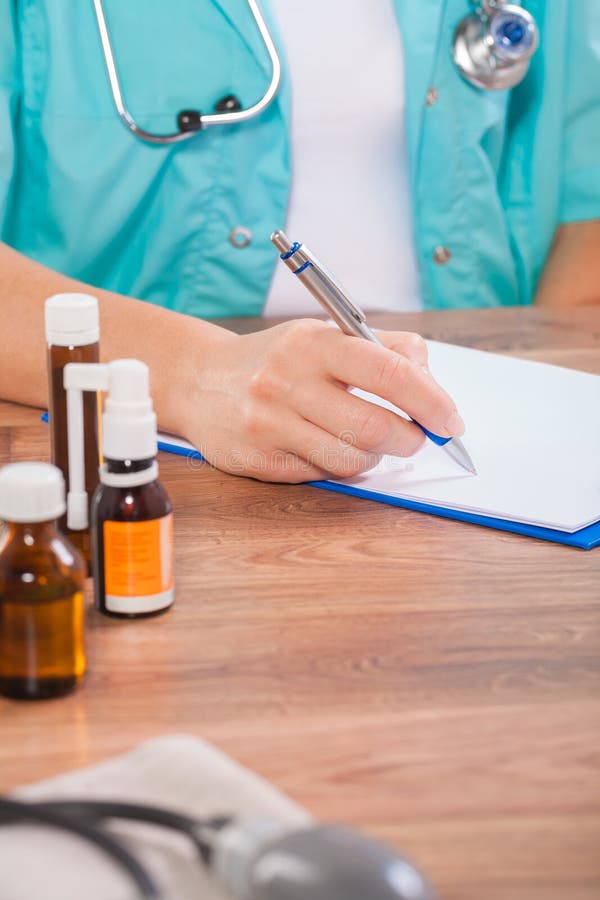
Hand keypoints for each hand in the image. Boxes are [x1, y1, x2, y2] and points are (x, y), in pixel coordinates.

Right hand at [182, 319, 464, 482]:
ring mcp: (268, 424)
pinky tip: (328, 449)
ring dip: (373, 457)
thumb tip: (433, 386)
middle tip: (416, 439)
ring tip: (367, 442)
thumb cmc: (277, 359)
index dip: (431, 402)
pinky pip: (319, 475)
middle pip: (374, 427)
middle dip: (408, 439)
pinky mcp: (256, 459)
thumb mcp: (324, 335)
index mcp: (313, 343)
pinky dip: (337, 467)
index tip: (450, 421)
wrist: (199, 380)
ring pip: (350, 460)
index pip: (389, 373)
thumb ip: (385, 349)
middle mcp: (287, 381)